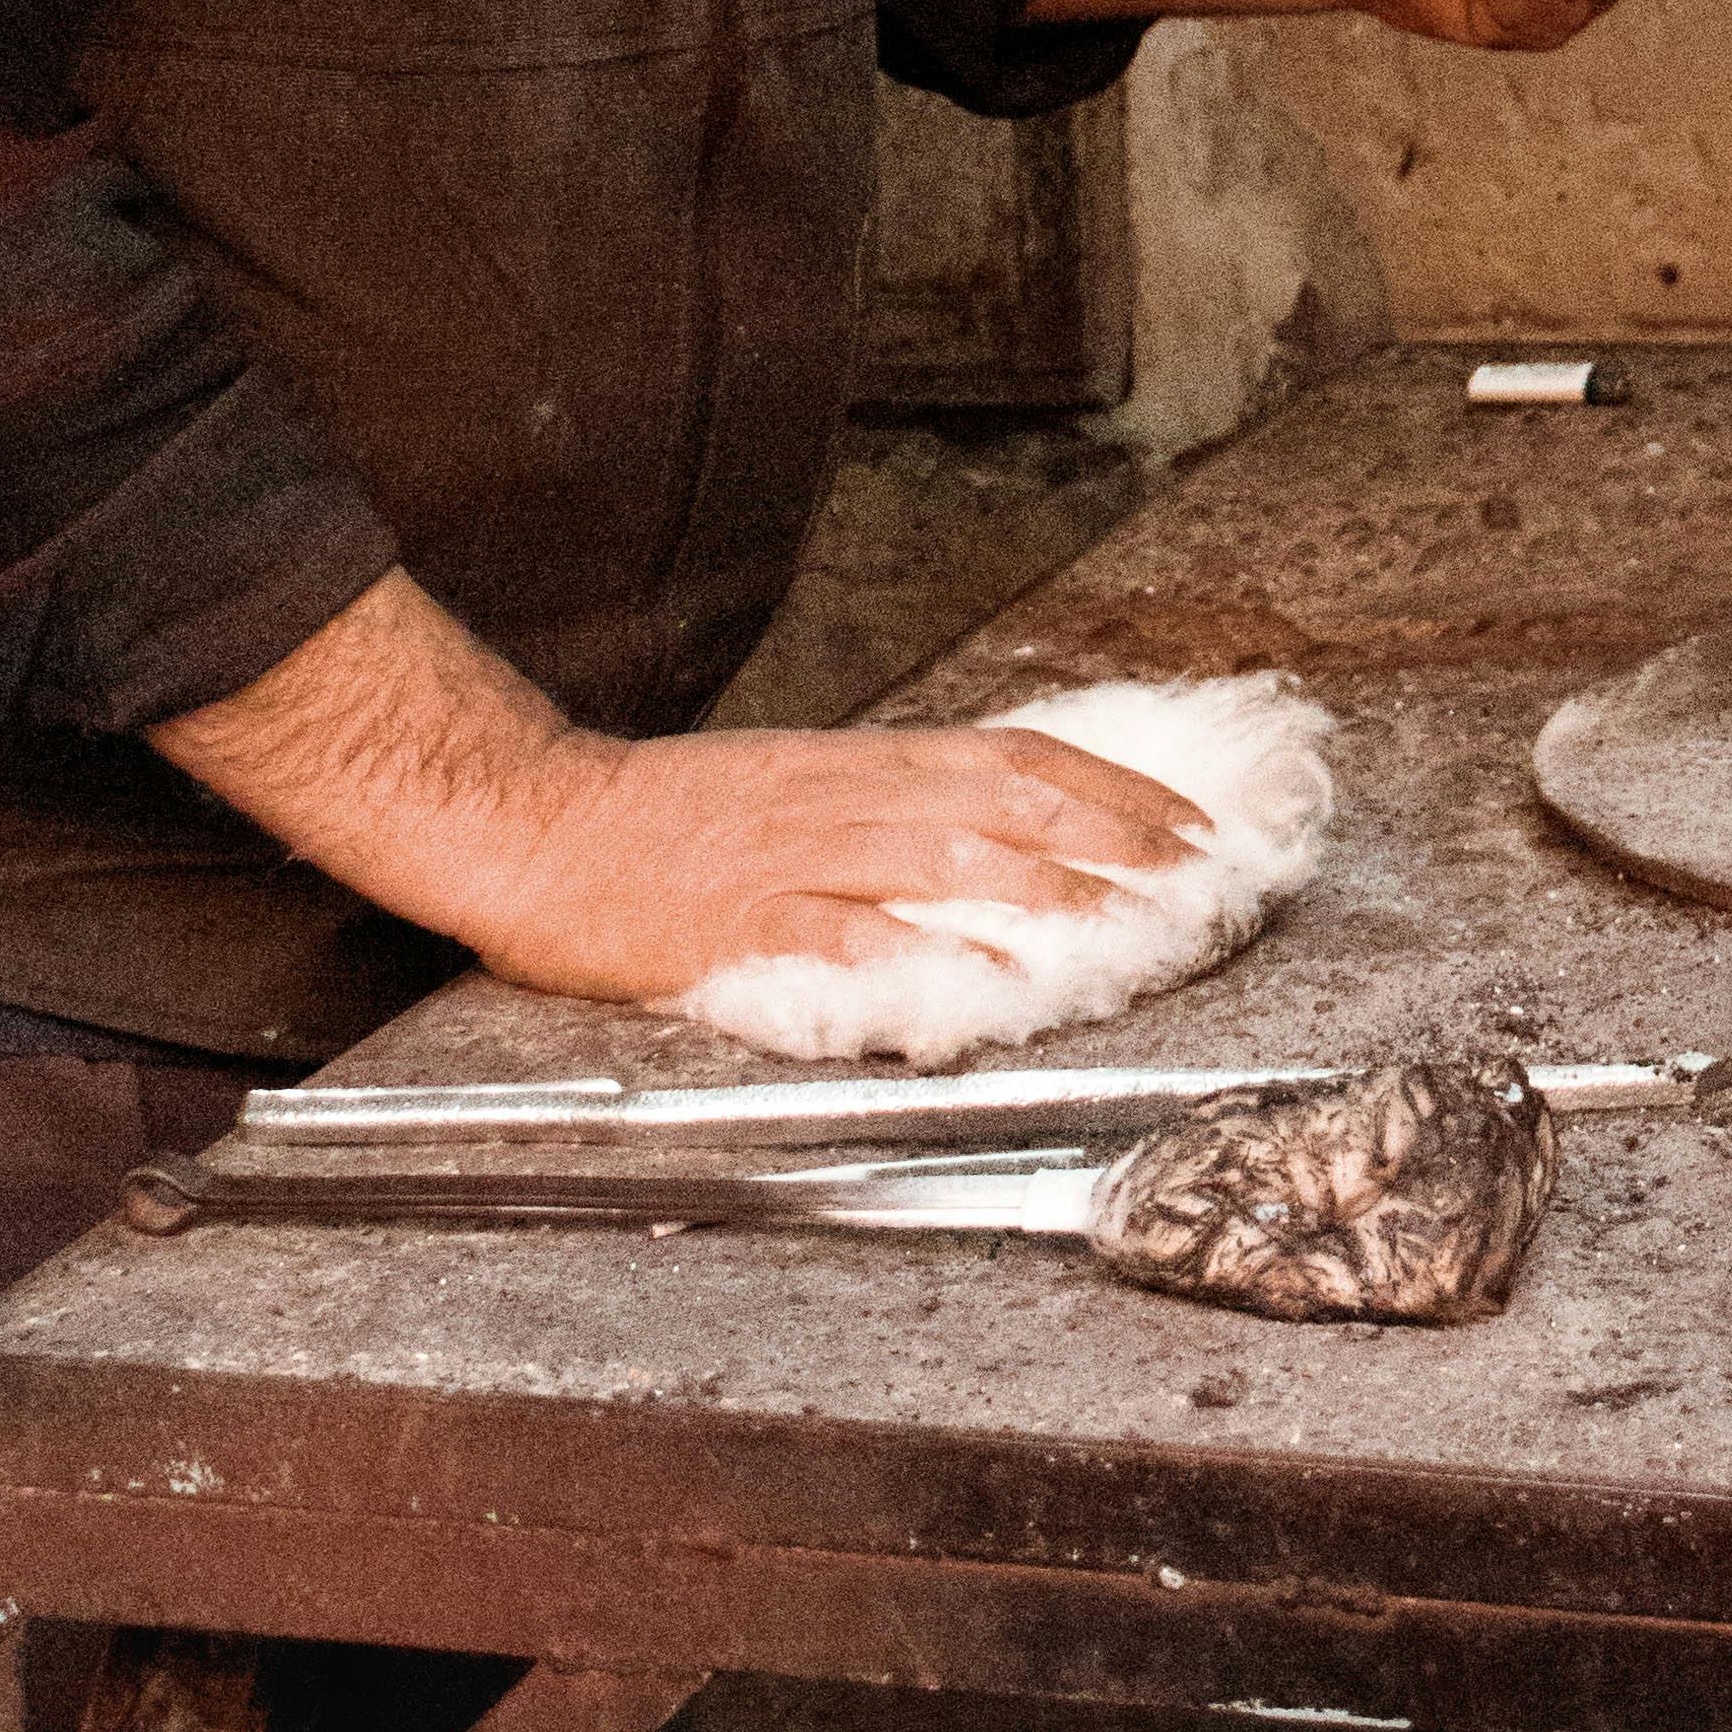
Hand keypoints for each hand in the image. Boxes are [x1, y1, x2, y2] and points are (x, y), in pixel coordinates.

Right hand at [464, 714, 1210, 1002]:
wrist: (537, 824)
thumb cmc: (660, 820)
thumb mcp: (790, 786)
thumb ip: (884, 808)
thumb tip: (990, 833)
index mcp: (857, 763)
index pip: (1012, 754)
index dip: (1109, 784)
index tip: (1184, 815)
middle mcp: (843, 795)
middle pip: (1002, 796)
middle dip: (1112, 830)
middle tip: (1194, 867)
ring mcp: (795, 855)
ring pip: (943, 852)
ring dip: (1044, 886)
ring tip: (1124, 918)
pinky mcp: (744, 919)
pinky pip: (845, 934)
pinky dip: (920, 951)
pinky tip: (979, 977)